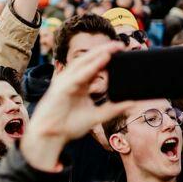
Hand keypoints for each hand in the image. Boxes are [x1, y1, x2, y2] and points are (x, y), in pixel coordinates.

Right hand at [22, 42, 131, 170]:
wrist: (50, 136)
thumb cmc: (68, 126)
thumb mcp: (96, 116)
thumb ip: (113, 109)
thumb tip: (132, 103)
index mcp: (80, 84)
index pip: (94, 67)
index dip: (107, 59)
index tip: (122, 54)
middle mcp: (72, 80)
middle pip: (89, 60)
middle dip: (104, 51)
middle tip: (121, 45)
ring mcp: (66, 82)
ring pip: (83, 63)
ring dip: (98, 54)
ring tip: (113, 47)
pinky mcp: (63, 88)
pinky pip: (80, 75)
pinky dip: (92, 67)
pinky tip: (103, 60)